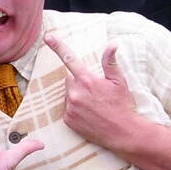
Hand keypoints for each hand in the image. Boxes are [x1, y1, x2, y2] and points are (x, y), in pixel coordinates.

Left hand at [43, 32, 140, 152]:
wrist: (122, 132)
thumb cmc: (122, 105)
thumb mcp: (119, 81)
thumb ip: (110, 62)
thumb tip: (112, 44)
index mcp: (87, 80)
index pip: (69, 59)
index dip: (57, 46)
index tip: (47, 37)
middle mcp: (75, 93)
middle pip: (70, 80)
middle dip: (79, 83)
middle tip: (95, 92)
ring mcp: (70, 107)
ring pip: (68, 95)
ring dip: (77, 96)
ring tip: (94, 105)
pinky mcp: (68, 120)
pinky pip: (67, 109)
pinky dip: (75, 109)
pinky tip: (88, 114)